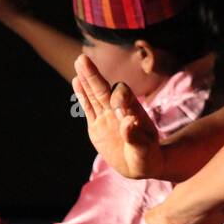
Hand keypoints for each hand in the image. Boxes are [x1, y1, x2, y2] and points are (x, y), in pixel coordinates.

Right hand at [72, 54, 163, 179]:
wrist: (140, 165)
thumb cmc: (147, 156)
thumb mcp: (144, 149)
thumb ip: (135, 136)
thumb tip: (128, 121)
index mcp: (133, 112)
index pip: (124, 96)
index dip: (120, 98)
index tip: (121, 114)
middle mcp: (118, 111)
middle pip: (104, 89)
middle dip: (94, 75)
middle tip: (83, 58)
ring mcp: (106, 117)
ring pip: (94, 95)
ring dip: (87, 79)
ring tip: (79, 62)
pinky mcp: (96, 126)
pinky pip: (88, 108)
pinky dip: (82, 95)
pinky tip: (76, 80)